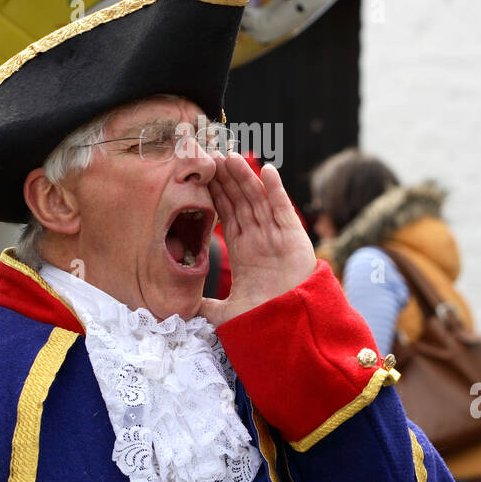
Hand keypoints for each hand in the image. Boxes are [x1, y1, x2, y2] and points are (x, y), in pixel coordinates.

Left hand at [200, 152, 315, 325]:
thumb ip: (208, 307)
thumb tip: (186, 309)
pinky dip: (276, 190)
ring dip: (245, 178)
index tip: (203, 174)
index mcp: (242, 250)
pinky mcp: (294, 237)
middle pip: (239, 201)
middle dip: (226, 179)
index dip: (215, 193)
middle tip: (211, 154)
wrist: (291, 327)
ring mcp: (276, 235)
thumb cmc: (263, 319)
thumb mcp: (227, 313)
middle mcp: (258, 238)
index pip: (226, 214)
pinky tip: (267, 170)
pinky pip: (282, 209)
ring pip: (257, 200)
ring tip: (231, 156)